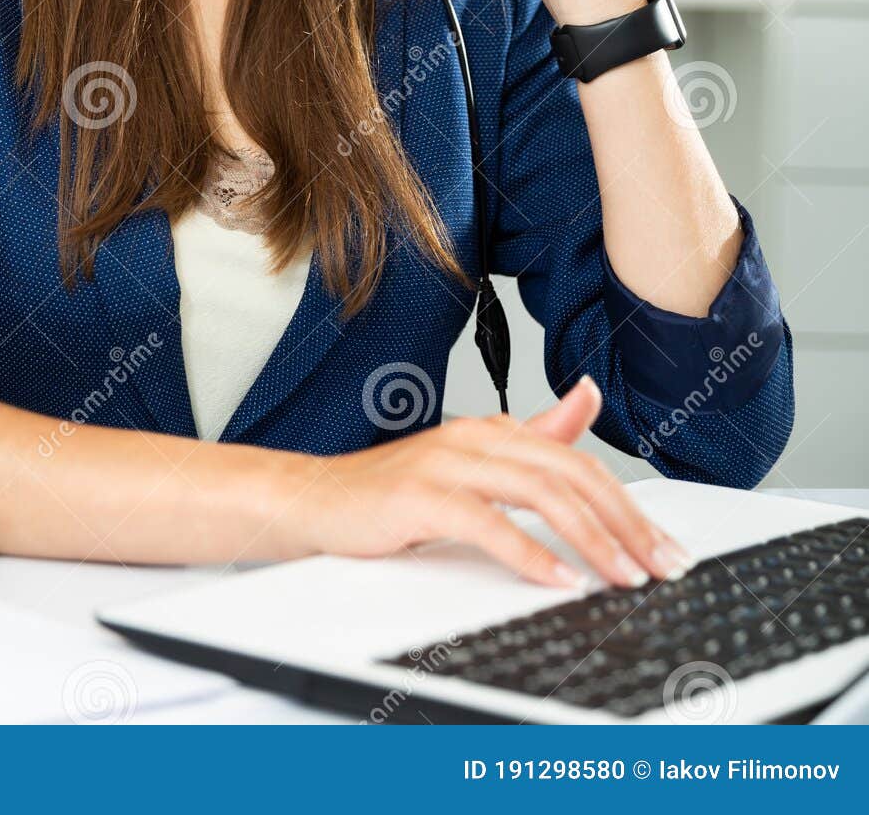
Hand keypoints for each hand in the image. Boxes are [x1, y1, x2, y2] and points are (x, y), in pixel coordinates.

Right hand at [289, 378, 692, 588]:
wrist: (315, 500)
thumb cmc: (392, 491)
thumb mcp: (473, 462)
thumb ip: (535, 434)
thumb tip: (587, 397)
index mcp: (493, 430)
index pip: (579, 462)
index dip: (628, 506)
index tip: (663, 548)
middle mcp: (476, 437)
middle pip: (570, 473)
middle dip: (625, 523)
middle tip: (660, 565)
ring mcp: (448, 463)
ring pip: (540, 493)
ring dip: (591, 539)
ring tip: (622, 575)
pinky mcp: (421, 496)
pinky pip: (488, 523)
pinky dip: (530, 554)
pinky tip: (558, 580)